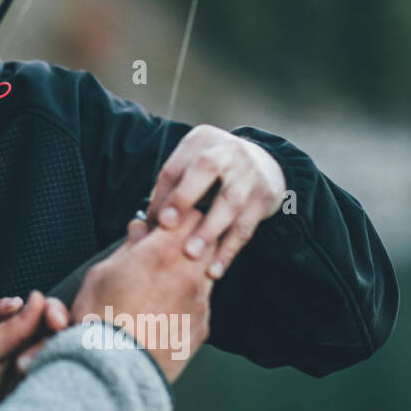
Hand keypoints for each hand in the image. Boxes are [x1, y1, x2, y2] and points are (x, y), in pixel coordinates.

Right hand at [72, 207, 215, 383]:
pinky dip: (188, 302)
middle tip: (167, 248)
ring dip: (190, 271)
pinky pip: (201, 304)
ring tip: (162, 284)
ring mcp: (200, 303)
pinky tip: (164, 312)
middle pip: (208, 241)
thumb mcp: (100, 274)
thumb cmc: (101, 322)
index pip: (191, 215)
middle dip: (191, 241)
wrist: (115, 371)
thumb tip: (138, 232)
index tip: (165, 223)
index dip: (178, 215)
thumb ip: (127, 248)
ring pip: (206, 273)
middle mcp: (189, 275)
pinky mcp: (202, 328)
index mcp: (163, 253)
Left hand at [146, 125, 285, 280]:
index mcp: (201, 140)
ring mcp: (250, 174)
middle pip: (206, 169)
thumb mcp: (192, 165)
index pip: (176, 166)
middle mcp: (228, 152)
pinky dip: (228, 250)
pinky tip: (214, 270)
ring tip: (191, 254)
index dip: (162, 195)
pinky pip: (245, 228)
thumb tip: (145, 224)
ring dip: (209, 230)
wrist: (265, 163)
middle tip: (166, 226)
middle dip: (184, 198)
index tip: (152, 221)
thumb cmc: (213, 170)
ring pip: (230, 202)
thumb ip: (171, 188)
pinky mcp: (264, 198)